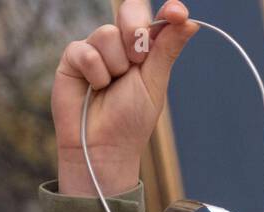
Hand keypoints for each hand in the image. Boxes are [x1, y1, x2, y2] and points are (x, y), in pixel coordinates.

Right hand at [52, 0, 198, 196]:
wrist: (104, 146)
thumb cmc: (132, 119)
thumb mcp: (154, 82)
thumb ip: (166, 49)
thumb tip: (189, 22)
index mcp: (146, 51)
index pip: (156, 20)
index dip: (168, 12)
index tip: (177, 13)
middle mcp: (121, 45)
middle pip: (130, 13)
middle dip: (136, 34)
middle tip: (137, 62)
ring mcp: (96, 49)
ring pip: (107, 33)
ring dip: (115, 65)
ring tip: (111, 87)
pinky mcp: (73, 58)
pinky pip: (85, 50)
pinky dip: (95, 73)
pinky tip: (94, 88)